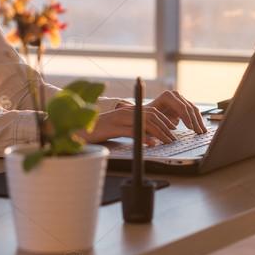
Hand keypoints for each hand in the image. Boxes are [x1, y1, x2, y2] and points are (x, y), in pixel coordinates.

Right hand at [80, 90, 206, 143]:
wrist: (80, 131)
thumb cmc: (100, 131)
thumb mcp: (120, 129)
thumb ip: (134, 130)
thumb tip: (151, 138)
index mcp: (129, 110)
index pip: (152, 112)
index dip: (165, 121)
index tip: (174, 130)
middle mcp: (126, 111)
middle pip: (152, 117)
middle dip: (165, 128)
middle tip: (174, 139)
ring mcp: (119, 119)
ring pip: (144, 123)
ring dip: (158, 133)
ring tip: (167, 141)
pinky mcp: (112, 128)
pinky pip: (132, 131)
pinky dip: (143, 137)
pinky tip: (151, 144)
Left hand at [133, 90, 207, 133]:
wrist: (145, 113)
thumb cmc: (146, 117)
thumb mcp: (151, 119)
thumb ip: (161, 122)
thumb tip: (173, 126)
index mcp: (167, 96)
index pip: (181, 107)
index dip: (187, 118)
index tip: (190, 128)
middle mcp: (175, 95)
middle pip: (189, 108)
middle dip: (194, 121)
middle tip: (198, 132)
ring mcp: (180, 99)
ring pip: (193, 110)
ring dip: (198, 121)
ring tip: (201, 132)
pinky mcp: (184, 105)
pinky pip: (193, 112)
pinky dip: (197, 120)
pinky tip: (200, 128)